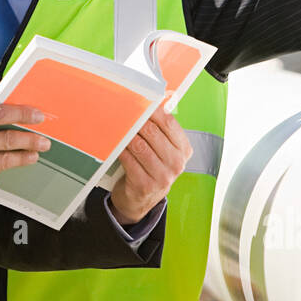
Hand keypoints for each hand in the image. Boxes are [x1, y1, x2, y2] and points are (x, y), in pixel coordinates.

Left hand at [108, 104, 191, 224]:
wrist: (142, 200)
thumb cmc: (151, 168)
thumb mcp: (163, 151)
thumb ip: (160, 130)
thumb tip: (150, 101)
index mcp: (184, 150)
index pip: (169, 123)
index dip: (152, 109)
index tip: (139, 101)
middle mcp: (177, 163)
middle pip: (153, 132)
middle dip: (135, 121)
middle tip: (123, 112)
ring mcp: (162, 176)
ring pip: (139, 145)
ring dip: (126, 134)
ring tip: (117, 126)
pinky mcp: (145, 185)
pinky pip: (128, 160)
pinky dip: (120, 150)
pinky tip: (115, 145)